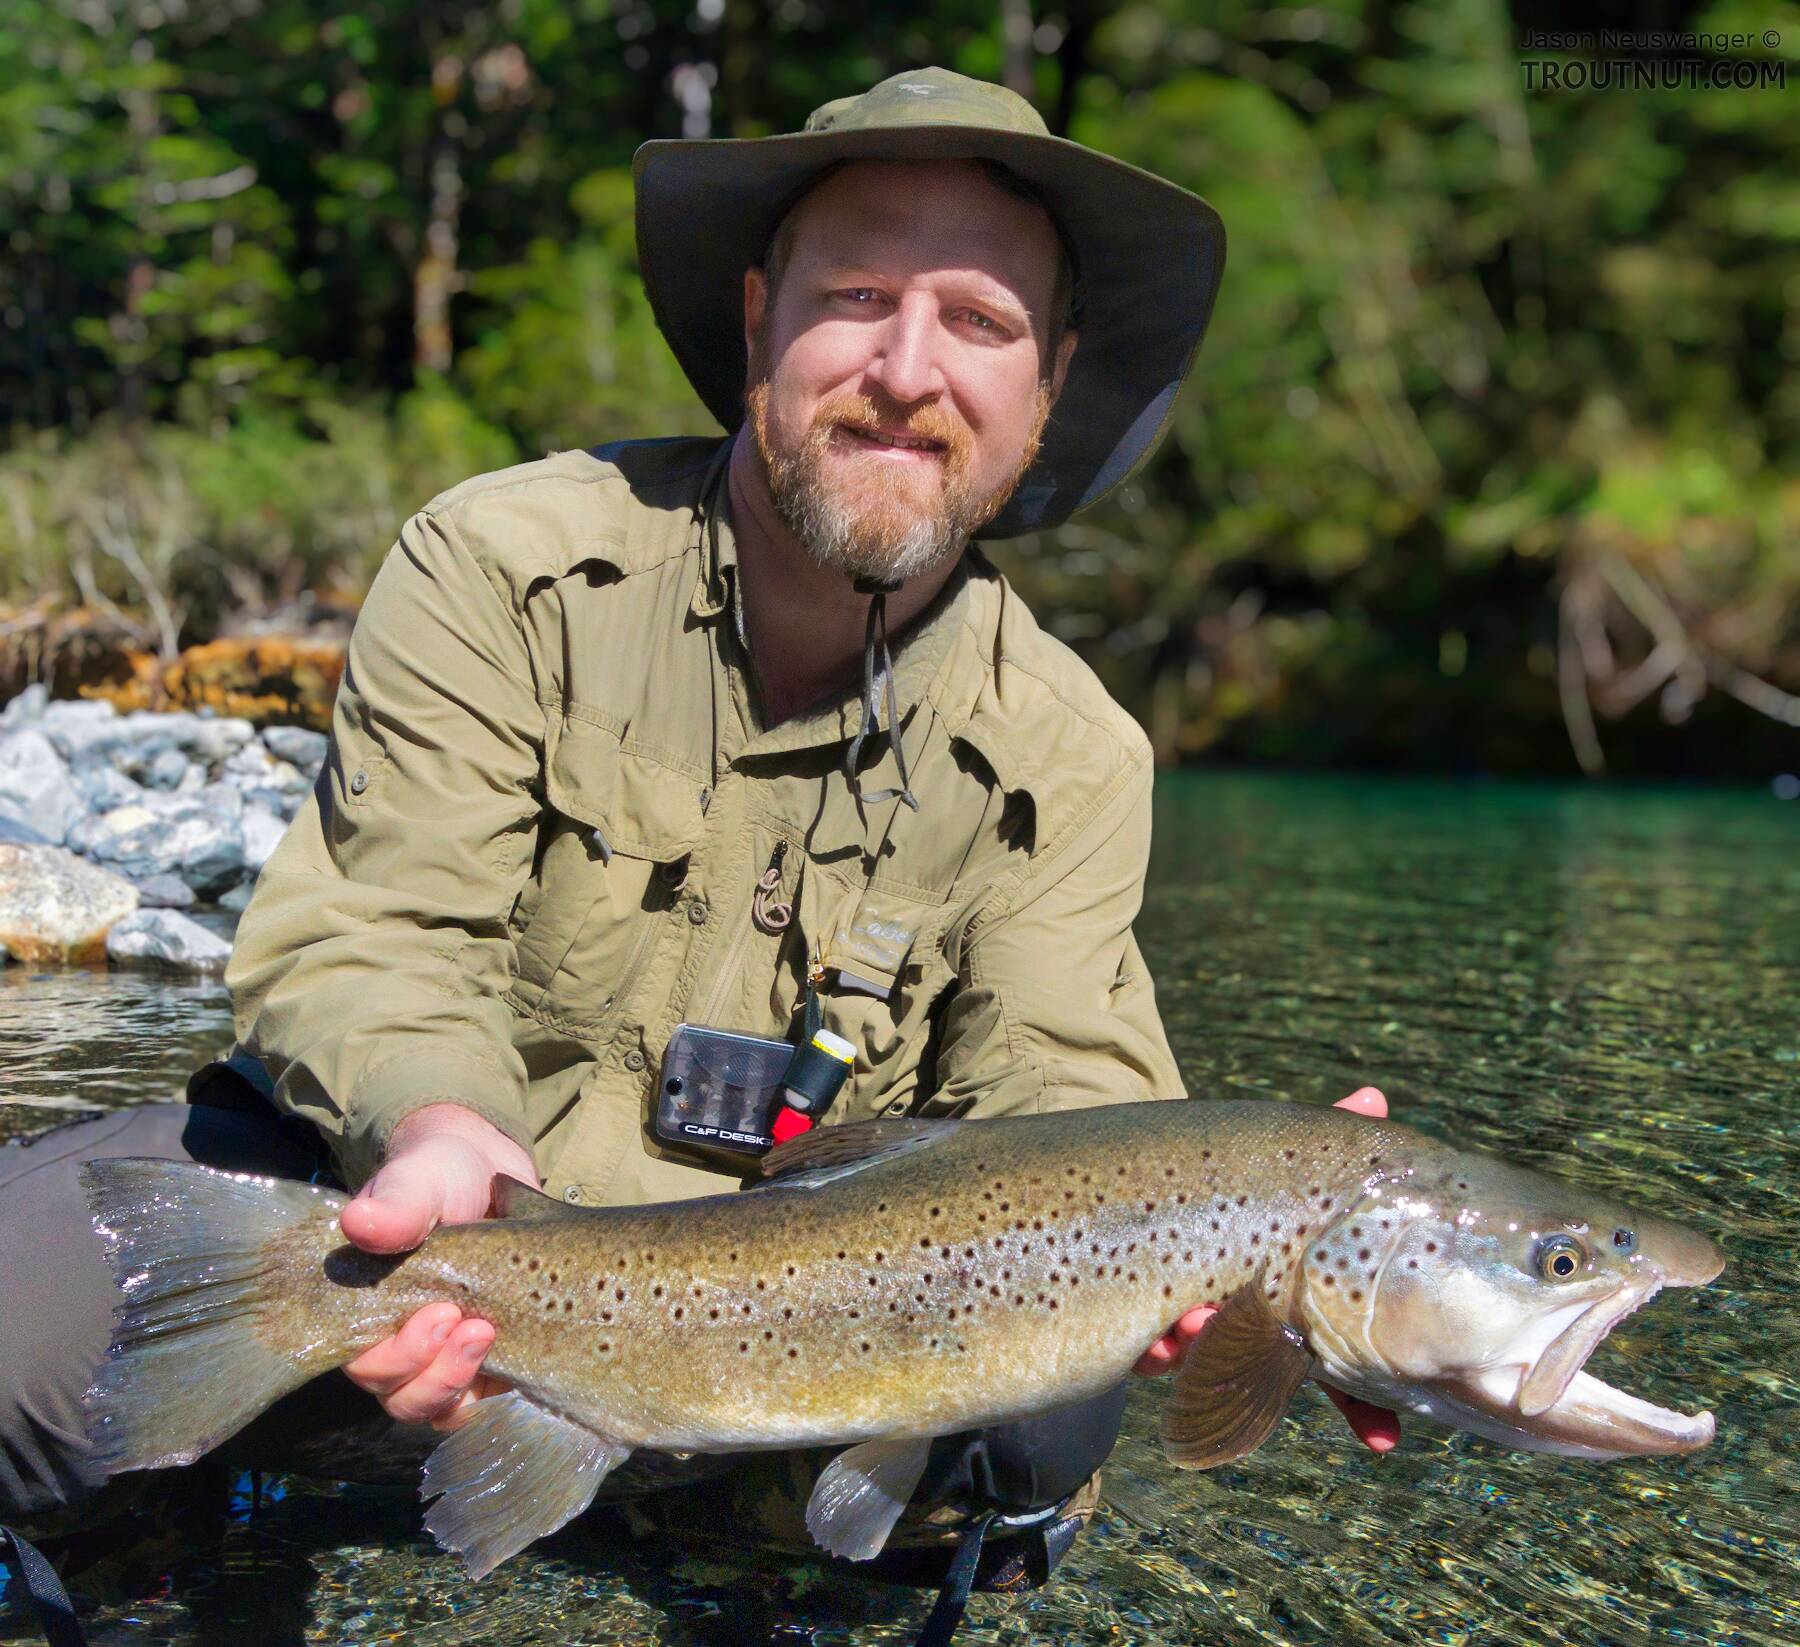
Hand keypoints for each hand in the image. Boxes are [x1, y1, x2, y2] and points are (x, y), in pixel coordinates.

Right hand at [341, 1103, 537, 1432]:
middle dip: (436, 1372)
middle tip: (475, 1326)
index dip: (394, 1356)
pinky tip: (518, 1356)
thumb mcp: (420, 1180)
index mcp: (366, 1309)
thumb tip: (358, 1222)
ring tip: (491, 1333)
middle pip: (399, 1395)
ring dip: (462, 1381)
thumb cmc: (440, 1174)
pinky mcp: (484, 1360)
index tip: (438, 1314)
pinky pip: (478, 1403)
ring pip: (438, 1407)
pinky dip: (493, 1391)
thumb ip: (396, 1205)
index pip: (362, 1361)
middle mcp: (395, 1341)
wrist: (489, 1172)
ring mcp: (440, 1355)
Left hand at [1130, 1086, 1402, 1453]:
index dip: (1363, 1397)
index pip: (1337, 1351)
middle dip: (1290, 1379)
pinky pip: (1154, 1356)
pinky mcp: (1140, 1333)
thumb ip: (1321, 1131)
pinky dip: (1162, 1351)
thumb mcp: (1274, 1158)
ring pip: (1217, 1359)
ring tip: (1198, 1327)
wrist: (1122, 1190)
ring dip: (1214, 1352)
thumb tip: (1373, 1097)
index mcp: (1287, 1288)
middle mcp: (1248, 1318)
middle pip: (1283, 1365)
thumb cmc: (1220, 1177)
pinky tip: (1162, 1339)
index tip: (1383, 1437)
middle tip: (1295, 1365)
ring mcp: (1195, 1327)